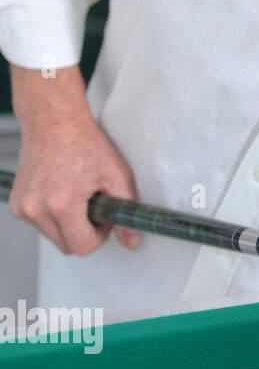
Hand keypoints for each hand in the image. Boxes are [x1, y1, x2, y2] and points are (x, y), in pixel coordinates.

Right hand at [9, 104, 139, 254]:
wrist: (54, 121)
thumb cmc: (86, 144)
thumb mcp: (117, 176)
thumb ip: (126, 212)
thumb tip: (133, 243)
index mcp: (61, 204)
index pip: (82, 247)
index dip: (99, 236)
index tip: (105, 218)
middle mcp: (35, 208)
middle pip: (66, 246)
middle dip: (84, 232)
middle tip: (94, 205)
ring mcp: (21, 207)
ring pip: (53, 236)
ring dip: (68, 225)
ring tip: (78, 195)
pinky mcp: (15, 203)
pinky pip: (40, 224)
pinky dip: (53, 216)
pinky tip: (62, 192)